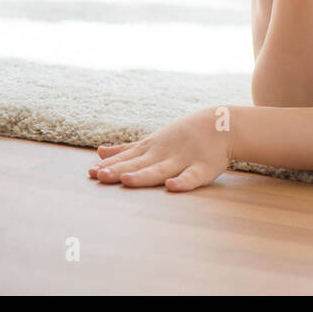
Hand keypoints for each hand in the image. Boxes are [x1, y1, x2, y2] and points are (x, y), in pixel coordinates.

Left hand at [88, 107, 232, 191]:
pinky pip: (192, 177)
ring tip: (127, 180)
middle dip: (120, 171)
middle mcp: (164, 154)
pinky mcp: (203, 169)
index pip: (127, 158)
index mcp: (152, 148)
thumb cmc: (183, 135)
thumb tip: (99, 153)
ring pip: (161, 170)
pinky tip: (172, 186)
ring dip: (144, 175)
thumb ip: (127, 149)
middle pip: (139, 165)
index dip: (110, 165)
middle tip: (100, 176)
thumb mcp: (153, 139)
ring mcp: (183, 161)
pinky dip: (183, 181)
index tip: (90, 172)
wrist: (222, 125)